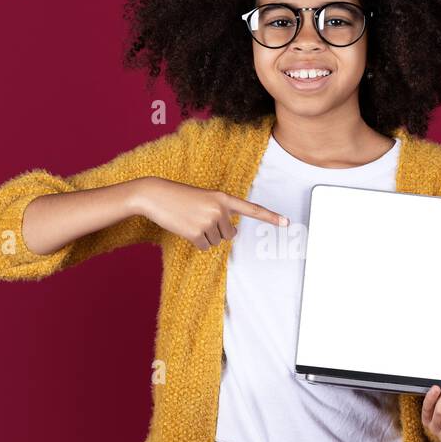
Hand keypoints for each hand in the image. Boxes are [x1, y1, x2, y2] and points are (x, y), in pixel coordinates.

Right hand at [132, 178, 286, 250]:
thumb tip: (230, 235)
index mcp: (223, 197)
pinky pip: (205, 247)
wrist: (155, 194)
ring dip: (204, 236)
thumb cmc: (179, 197)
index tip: (286, 223)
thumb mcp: (204, 199)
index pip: (251, 209)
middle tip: (200, 219)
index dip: (270, 217)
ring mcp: (208, 221)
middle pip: (230, 234)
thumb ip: (220, 211)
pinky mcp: (196, 232)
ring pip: (217, 241)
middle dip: (217, 232)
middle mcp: (219, 209)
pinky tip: (185, 229)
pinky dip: (196, 242)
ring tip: (190, 221)